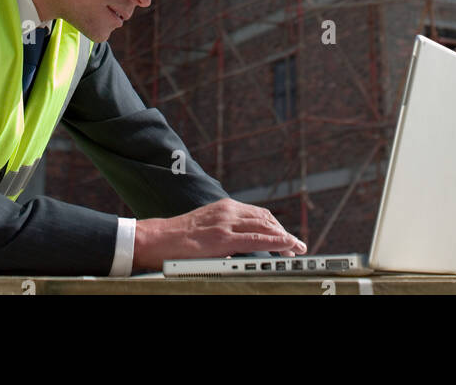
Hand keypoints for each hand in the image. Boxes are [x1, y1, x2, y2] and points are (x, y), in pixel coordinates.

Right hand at [133, 198, 305, 271]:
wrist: (157, 239)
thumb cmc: (178, 237)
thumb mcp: (206, 225)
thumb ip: (223, 229)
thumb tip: (239, 243)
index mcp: (224, 207)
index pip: (258, 213)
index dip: (276, 225)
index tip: (287, 235)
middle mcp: (228, 211)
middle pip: (265, 218)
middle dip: (284, 232)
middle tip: (297, 244)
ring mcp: (226, 223)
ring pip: (264, 226)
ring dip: (284, 237)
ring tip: (296, 248)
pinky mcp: (222, 238)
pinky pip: (255, 239)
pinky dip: (274, 241)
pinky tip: (285, 246)